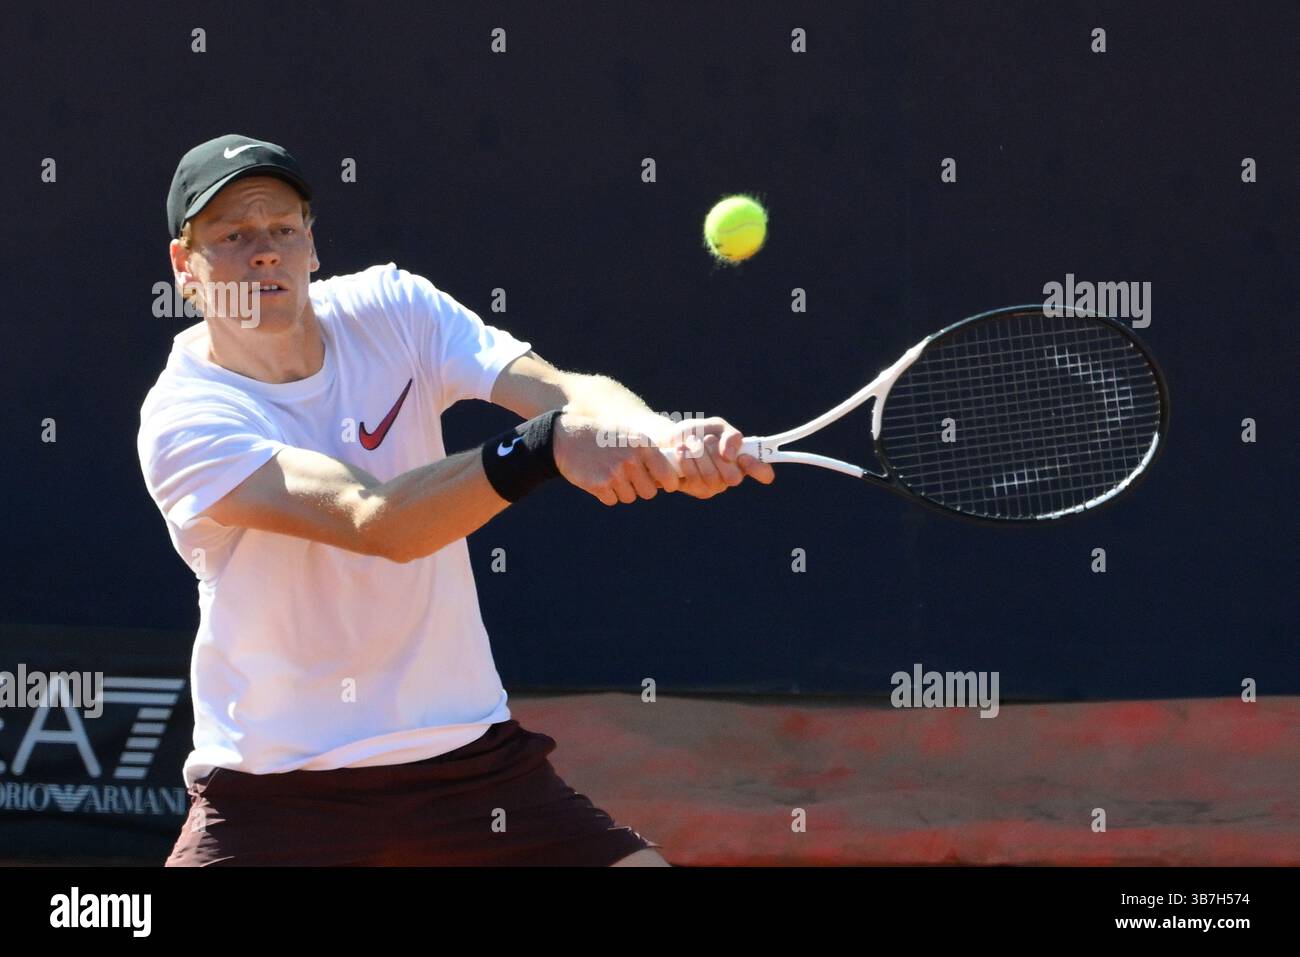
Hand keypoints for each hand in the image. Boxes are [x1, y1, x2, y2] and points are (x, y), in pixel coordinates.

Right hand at [552, 413, 682, 505]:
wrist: (566, 436)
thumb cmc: (604, 437)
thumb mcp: (630, 435)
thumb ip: (651, 453)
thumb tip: (673, 478)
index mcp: (644, 445)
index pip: (669, 476)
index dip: (667, 483)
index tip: (663, 484)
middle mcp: (631, 459)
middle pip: (649, 492)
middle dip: (641, 488)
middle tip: (628, 477)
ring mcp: (615, 473)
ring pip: (630, 497)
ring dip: (622, 490)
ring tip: (610, 473)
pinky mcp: (599, 485)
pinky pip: (612, 500)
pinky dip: (606, 494)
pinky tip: (598, 477)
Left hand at [653, 416, 776, 498]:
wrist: (669, 438)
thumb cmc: (697, 433)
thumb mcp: (717, 427)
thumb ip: (731, 436)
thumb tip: (731, 455)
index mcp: (742, 460)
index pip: (763, 472)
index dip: (758, 468)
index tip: (744, 457)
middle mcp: (730, 477)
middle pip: (734, 477)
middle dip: (717, 455)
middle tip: (707, 441)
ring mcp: (713, 486)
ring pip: (712, 477)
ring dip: (699, 454)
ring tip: (690, 442)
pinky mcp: (695, 490)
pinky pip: (694, 479)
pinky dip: (687, 460)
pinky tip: (680, 450)